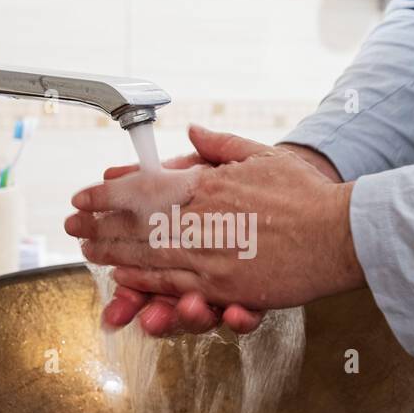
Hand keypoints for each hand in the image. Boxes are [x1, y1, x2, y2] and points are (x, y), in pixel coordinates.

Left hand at [66, 125, 362, 310]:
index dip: (108, 191)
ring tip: (86, 246)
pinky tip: (120, 275)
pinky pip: (173, 281)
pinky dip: (143, 278)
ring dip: (111, 250)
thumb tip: (194, 128)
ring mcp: (211, 253)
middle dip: (98, 220)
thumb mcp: (263, 155)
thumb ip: (221, 144)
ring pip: (146, 252)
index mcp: (209, 184)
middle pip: (135, 220)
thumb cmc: (310, 196)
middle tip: (71, 221)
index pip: (144, 186)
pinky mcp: (225, 285)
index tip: (85, 193)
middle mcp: (203, 218)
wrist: (342, 233)